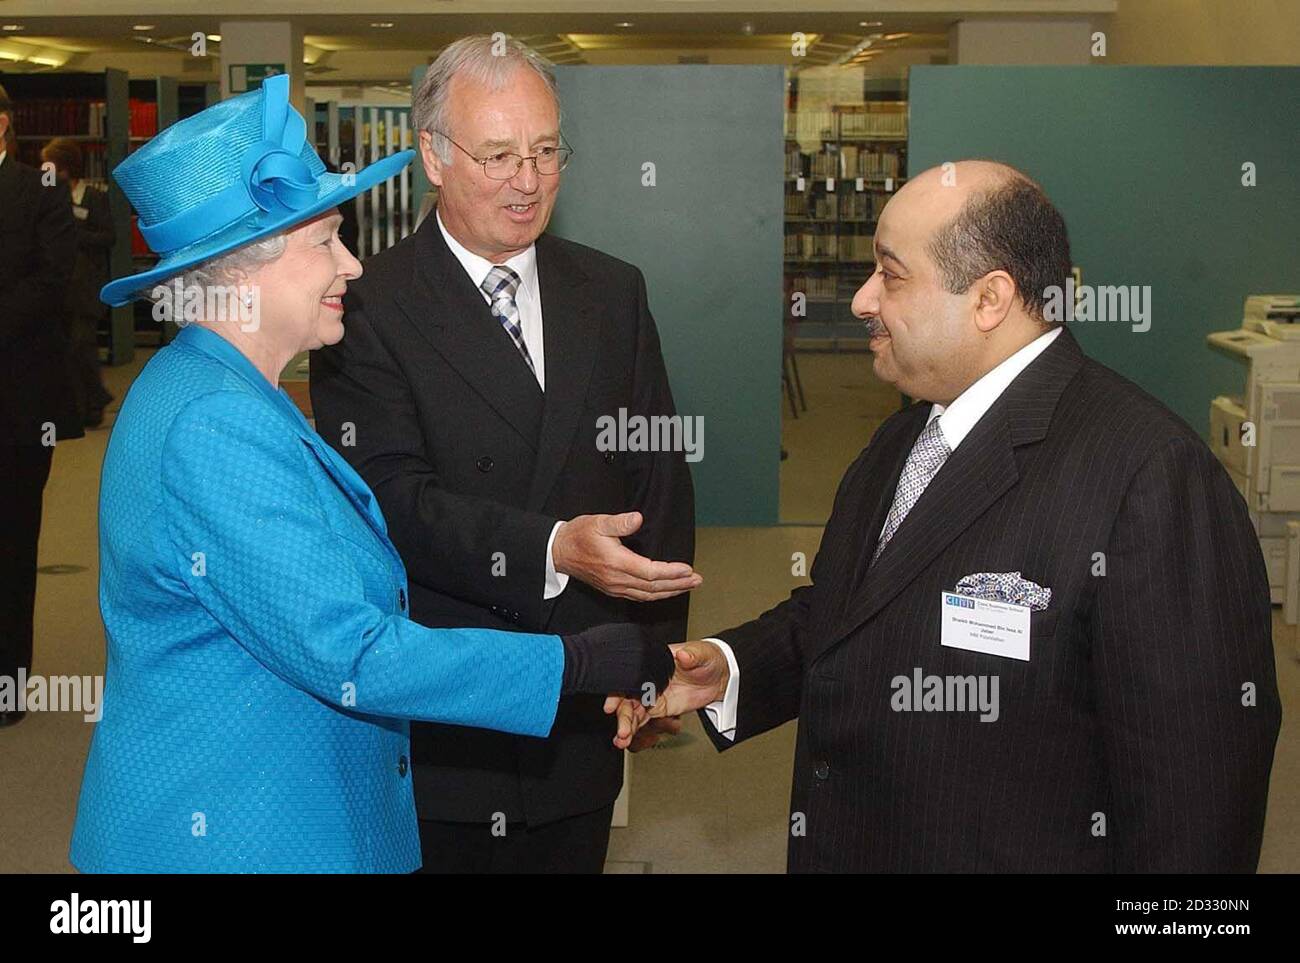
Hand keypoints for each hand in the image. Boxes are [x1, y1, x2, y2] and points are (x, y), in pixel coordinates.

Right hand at [552, 512, 701, 601]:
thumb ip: (619, 522)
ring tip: (688, 585)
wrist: (559, 552)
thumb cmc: (578, 535)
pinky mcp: (613, 589)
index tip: (688, 569)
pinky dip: (656, 595)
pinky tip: (666, 591)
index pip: (650, 572)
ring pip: (648, 595)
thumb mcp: (598, 522)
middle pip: (653, 588)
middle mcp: (617, 580)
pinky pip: (639, 597)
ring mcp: (615, 587)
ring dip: (670, 591)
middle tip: (697, 580)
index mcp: (616, 563)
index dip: (671, 572)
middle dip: (677, 584)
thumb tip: (638, 519)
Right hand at [602, 640, 729, 748]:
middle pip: (628, 698)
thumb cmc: (708, 659)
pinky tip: (626, 740)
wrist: (720, 676)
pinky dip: (634, 730)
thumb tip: (684, 655)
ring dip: (626, 726)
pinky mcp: (659, 708)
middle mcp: (648, 679)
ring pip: (633, 712)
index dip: (618, 691)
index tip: (612, 705)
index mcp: (653, 662)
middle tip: (622, 731)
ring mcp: (653, 695)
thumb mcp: (701, 653)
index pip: (630, 676)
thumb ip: (692, 655)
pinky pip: (643, 720)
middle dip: (623, 716)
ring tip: (621, 740)